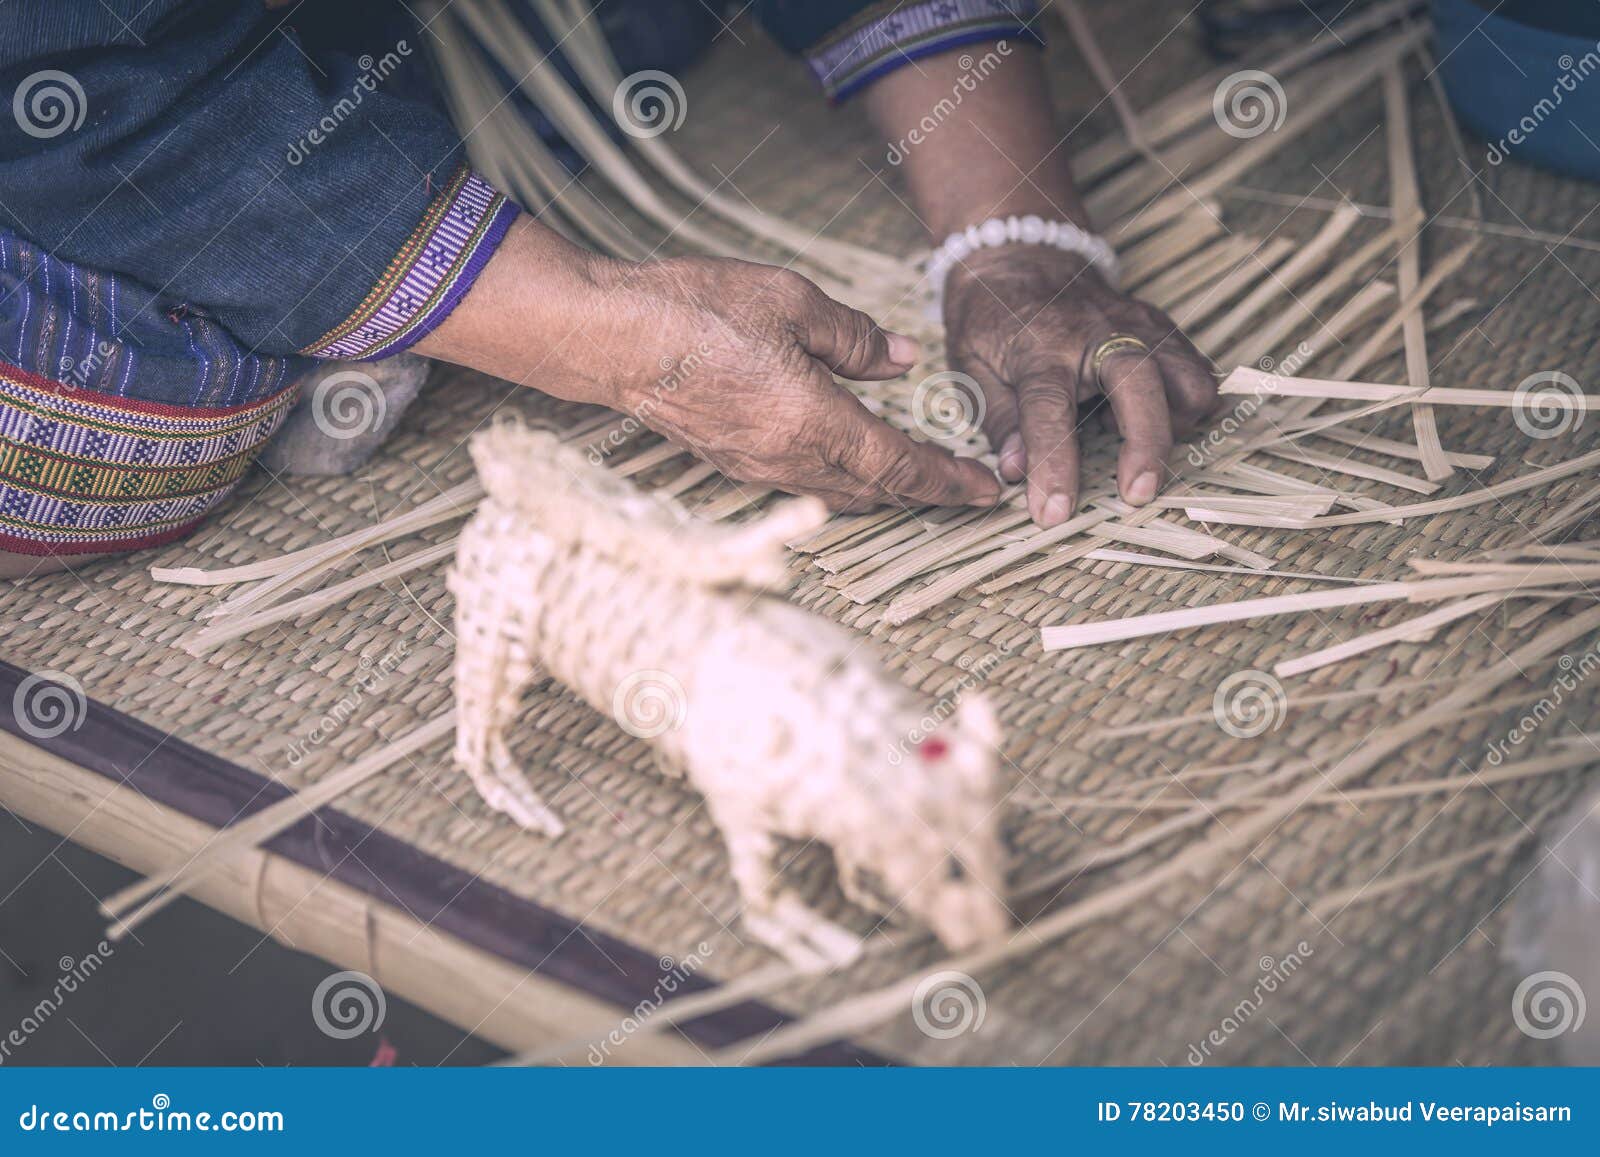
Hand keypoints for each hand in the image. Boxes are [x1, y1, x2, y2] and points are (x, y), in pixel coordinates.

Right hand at [418, 219, 999, 512]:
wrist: (609, 337)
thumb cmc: (695, 309)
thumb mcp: (790, 301)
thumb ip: (854, 337)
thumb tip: (902, 360)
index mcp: (813, 420)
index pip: (899, 466)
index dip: (948, 482)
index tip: (986, 493)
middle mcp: (788, 458)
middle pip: (875, 492)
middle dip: (924, 493)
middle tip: (962, 487)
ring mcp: (755, 467)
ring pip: (838, 493)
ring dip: (882, 491)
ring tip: (915, 479)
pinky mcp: (731, 462)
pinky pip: (803, 482)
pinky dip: (841, 480)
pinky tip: (848, 462)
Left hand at [943, 245, 1218, 526]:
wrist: (1023, 256)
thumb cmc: (993, 318)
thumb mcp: (972, 366)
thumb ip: (999, 421)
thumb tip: (1015, 472)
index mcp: (1040, 347)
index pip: (1047, 413)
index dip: (1052, 467)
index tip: (1052, 513)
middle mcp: (1098, 333)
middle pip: (1142, 388)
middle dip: (1146, 447)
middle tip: (1135, 495)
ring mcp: (1139, 327)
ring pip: (1189, 380)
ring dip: (1176, 425)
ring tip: (1139, 447)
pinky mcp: (1163, 330)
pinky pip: (1196, 374)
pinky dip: (1185, 407)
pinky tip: (1148, 419)